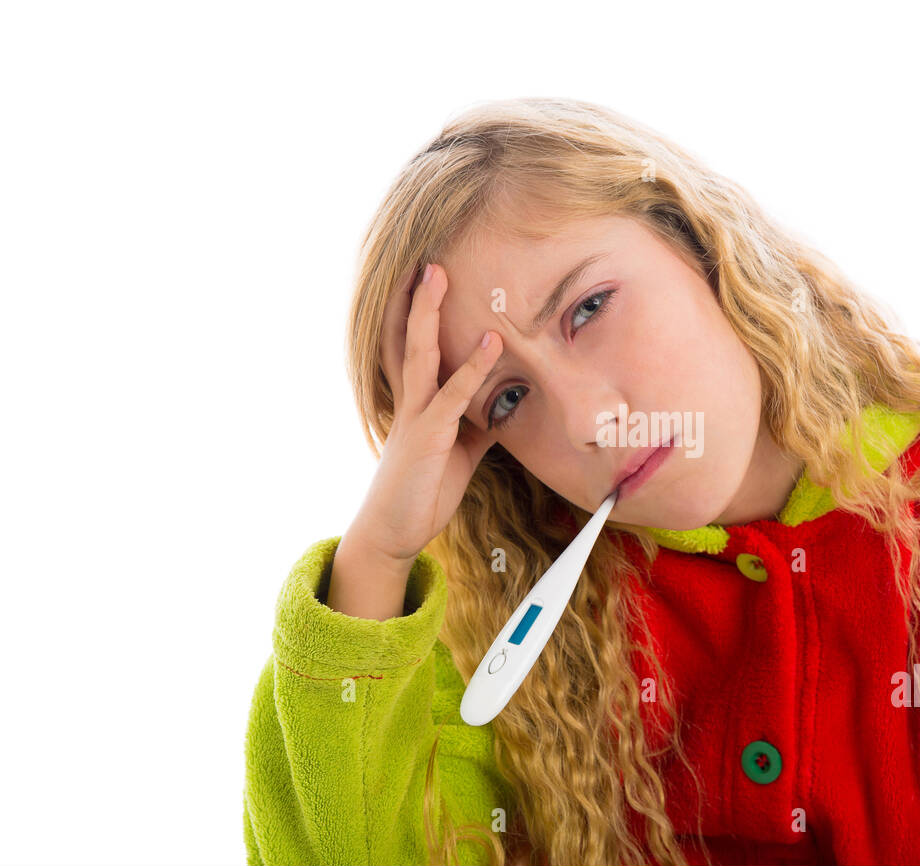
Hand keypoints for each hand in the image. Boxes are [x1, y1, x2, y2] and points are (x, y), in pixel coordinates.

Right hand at [352, 262, 501, 563]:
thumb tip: (502, 404)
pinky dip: (474, 368)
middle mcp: (409, 401)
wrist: (394, 533)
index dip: (414, 311)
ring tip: (438, 273)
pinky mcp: (428, 436)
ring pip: (420, 353)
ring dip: (428, 312)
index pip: (410, 346)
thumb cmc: (422, 490)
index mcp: (414, 402)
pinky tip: (492, 342)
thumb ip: (476, 422)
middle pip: (407, 337)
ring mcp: (415, 416)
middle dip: (416, 297)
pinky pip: (453, 395)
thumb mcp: (458, 451)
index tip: (423, 275)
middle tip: (426, 257)